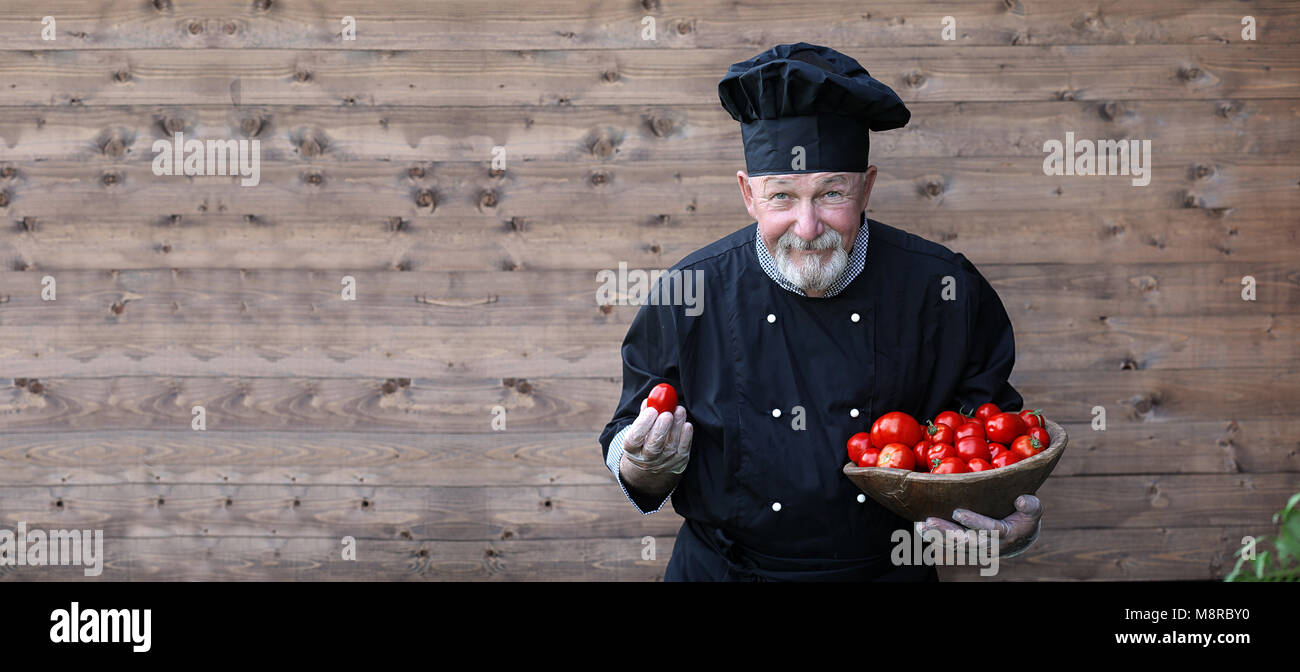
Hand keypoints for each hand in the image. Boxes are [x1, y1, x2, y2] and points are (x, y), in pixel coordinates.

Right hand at [622, 398, 693, 475]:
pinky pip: (682, 451)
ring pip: (670, 447)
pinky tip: (686, 425)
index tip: (652, 410)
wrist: (652, 462)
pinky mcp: (677, 464)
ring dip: (676, 427)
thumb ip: (646, 412)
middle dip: (661, 428)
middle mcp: (645, 459)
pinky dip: (686, 437)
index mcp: (632, 449)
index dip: (643, 424)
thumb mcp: (641, 426)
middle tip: (668, 414)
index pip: (634, 438)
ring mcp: (662, 464)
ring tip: (680, 411)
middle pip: (653, 446)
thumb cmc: (645, 437)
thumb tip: (654, 398)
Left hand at [917, 494, 1041, 557]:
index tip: (958, 512)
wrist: (1021, 539)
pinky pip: (952, 548)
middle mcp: (992, 547)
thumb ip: (1030, 505)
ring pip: (957, 547)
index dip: (974, 522)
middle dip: (947, 532)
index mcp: (1008, 535)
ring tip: (920, 527)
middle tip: (929, 521)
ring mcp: (979, 551)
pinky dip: (936, 541)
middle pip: (968, 542)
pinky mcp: (970, 552)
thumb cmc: (1025, 518)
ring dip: (937, 538)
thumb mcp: (1034, 510)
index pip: (990, 530)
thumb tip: (1020, 499)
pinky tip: (922, 531)